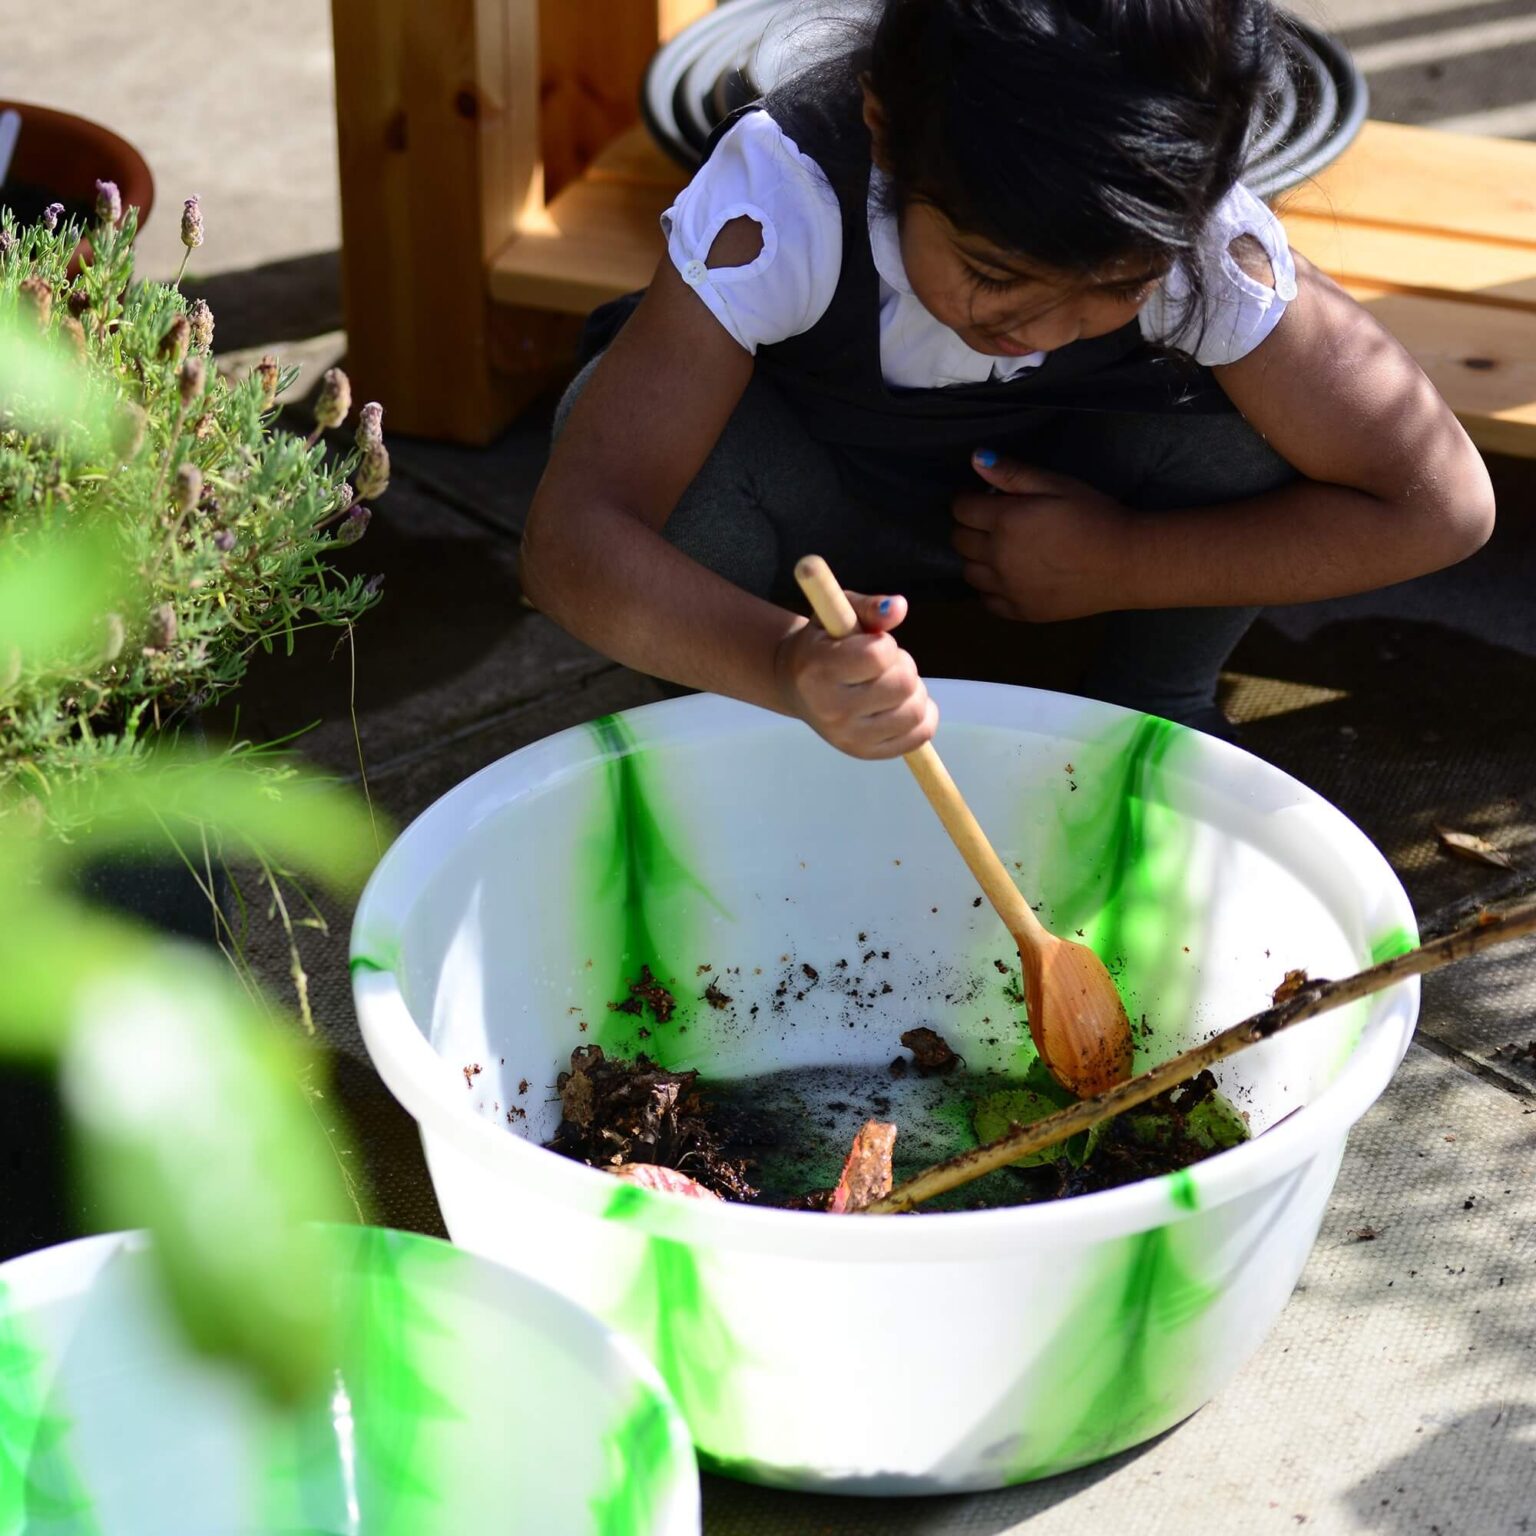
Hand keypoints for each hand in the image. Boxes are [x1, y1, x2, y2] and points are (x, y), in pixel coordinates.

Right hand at [774, 591, 937, 759]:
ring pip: (915, 712)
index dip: (885, 644)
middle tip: (884, 666)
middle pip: (904, 685)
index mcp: (819, 670)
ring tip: (892, 684)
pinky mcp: (864, 752)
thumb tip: (899, 607)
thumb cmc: (823, 642)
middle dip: (903, 667)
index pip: (879, 656)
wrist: (794, 683)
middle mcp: (831, 709)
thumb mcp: (838, 613)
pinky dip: (923, 717)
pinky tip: (904, 704)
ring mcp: (847, 736)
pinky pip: (919, 737)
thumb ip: (869, 607)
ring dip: (914, 692)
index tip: (871, 644)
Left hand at [952, 451, 1135, 621]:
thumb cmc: (1095, 516)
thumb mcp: (1057, 484)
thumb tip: (975, 459)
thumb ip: (1013, 473)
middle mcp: (998, 557)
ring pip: (969, 573)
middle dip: (968, 527)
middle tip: (989, 522)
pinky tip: (1006, 577)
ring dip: (976, 558)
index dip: (967, 500)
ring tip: (997, 550)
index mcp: (1005, 521)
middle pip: (960, 541)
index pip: (962, 509)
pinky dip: (989, 588)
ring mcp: (1007, 588)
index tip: (979, 498)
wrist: (1126, 562)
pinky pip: (986, 601)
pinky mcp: (1020, 611)